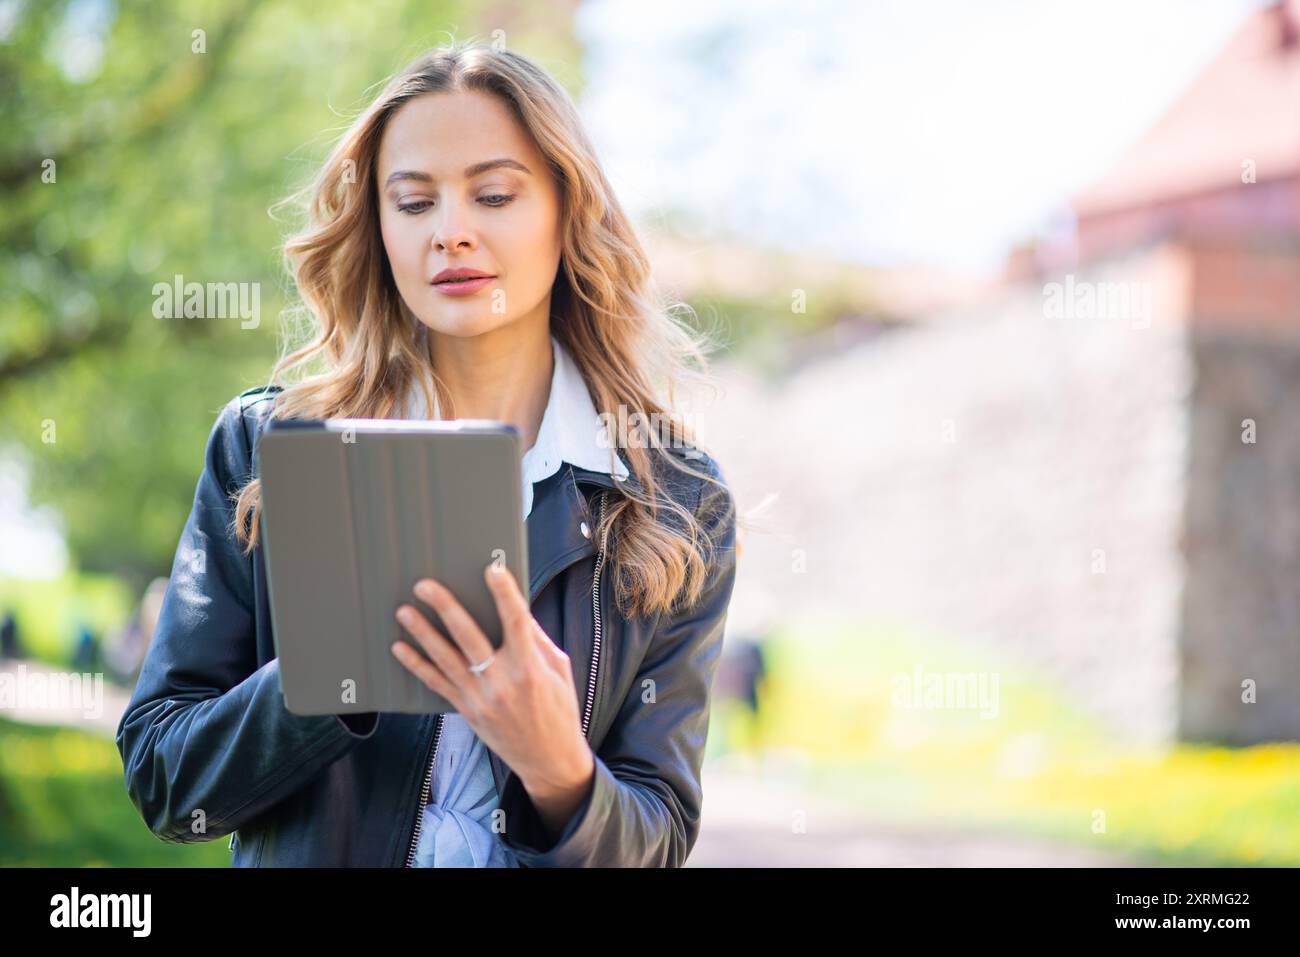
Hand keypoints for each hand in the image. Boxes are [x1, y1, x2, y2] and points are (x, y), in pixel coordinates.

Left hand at [391, 563, 595, 820]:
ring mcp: (481, 698)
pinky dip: (417, 666)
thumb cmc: (559, 710)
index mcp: (531, 667)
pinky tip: (401, 648)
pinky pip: (437, 684)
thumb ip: (536, 639)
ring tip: (404, 611)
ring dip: (422, 633)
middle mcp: (502, 682)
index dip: (504, 594)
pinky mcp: (467, 711)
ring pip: (445, 659)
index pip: (516, 622)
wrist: (549, 759)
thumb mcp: (558, 670)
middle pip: (468, 637)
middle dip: (445, 608)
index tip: (493, 569)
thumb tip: (517, 609)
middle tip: (425, 586)